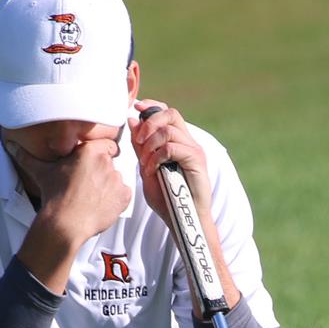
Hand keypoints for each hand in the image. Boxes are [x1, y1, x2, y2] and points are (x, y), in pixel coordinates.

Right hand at [12, 136, 132, 294]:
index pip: (107, 145)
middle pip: (110, 163)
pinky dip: (115, 200)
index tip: (89, 167)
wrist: (64, 224)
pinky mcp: (124, 197)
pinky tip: (99, 205)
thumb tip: (10, 145)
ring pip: (116, 179)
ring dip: (108, 186)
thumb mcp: (41, 172)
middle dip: (101, 172)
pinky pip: (124, 195)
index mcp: (91, 150)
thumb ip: (27, 156)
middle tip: (86, 185)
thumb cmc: (53, 195)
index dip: (99, 155)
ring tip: (90, 198)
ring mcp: (117, 180)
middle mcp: (107, 162)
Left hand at [129, 99, 211, 228]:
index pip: (167, 112)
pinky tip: (152, 170)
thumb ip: (140, 147)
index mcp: (178, 141)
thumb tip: (132, 121)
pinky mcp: (196, 161)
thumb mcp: (147, 169)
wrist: (183, 220)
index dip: (152, 106)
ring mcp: (194, 150)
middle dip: (149, 122)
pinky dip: (157, 157)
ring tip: (145, 162)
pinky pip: (172, 148)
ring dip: (150, 144)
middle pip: (171, 113)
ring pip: (169, 130)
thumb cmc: (167, 199)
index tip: (137, 108)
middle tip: (139, 141)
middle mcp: (188, 142)